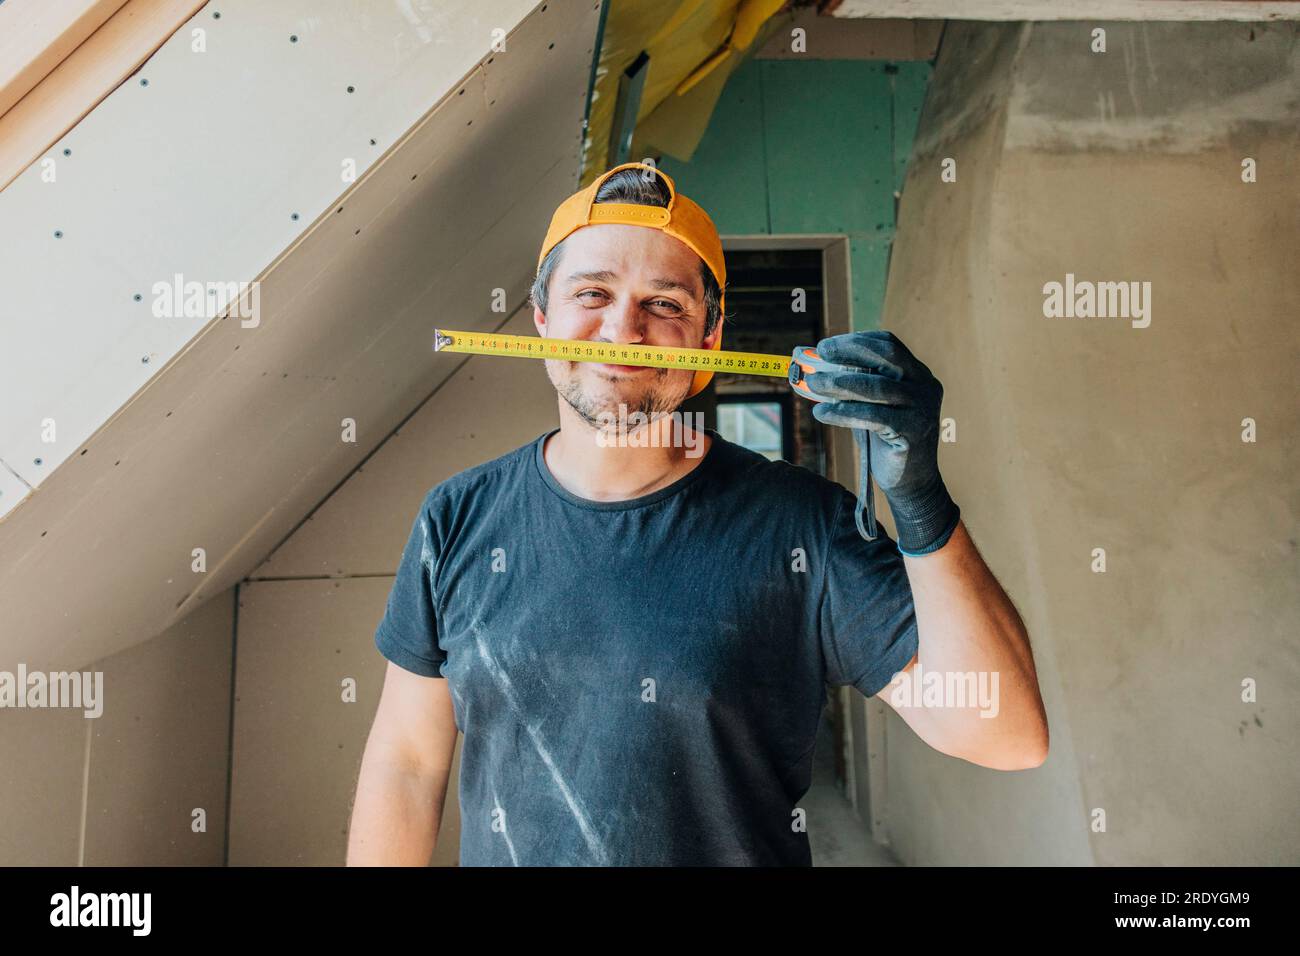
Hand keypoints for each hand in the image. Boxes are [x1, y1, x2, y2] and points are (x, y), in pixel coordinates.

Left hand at [805, 330, 959, 555]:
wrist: (912, 483)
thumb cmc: (886, 442)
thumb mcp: (872, 407)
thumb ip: (853, 387)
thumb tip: (815, 369)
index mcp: (918, 375)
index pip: (889, 345)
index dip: (856, 341)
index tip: (826, 346)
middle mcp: (925, 386)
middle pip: (886, 357)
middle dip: (849, 352)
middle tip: (819, 356)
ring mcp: (922, 408)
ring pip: (875, 387)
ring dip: (838, 383)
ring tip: (812, 385)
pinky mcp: (912, 431)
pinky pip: (871, 416)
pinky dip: (842, 412)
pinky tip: (822, 413)